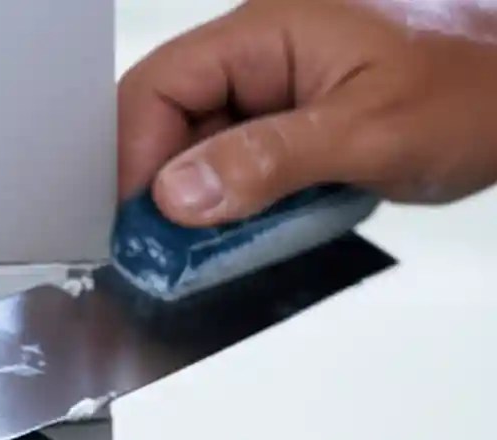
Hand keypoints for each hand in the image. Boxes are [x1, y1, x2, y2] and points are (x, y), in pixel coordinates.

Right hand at [118, 0, 496, 225]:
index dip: (131, 156)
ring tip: (211, 251)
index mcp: (266, 32)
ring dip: (199, 205)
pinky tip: (247, 235)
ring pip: (197, 149)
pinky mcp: (289, 124)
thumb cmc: (477, 88)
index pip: (159, 87)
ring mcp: (274, 90)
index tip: (131, 224)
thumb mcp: (369, 132)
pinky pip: (235, 164)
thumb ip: (267, 162)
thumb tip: (177, 195)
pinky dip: (234, 206)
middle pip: (168, 121)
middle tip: (164, 253)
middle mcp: (259, 54)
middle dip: (160, 189)